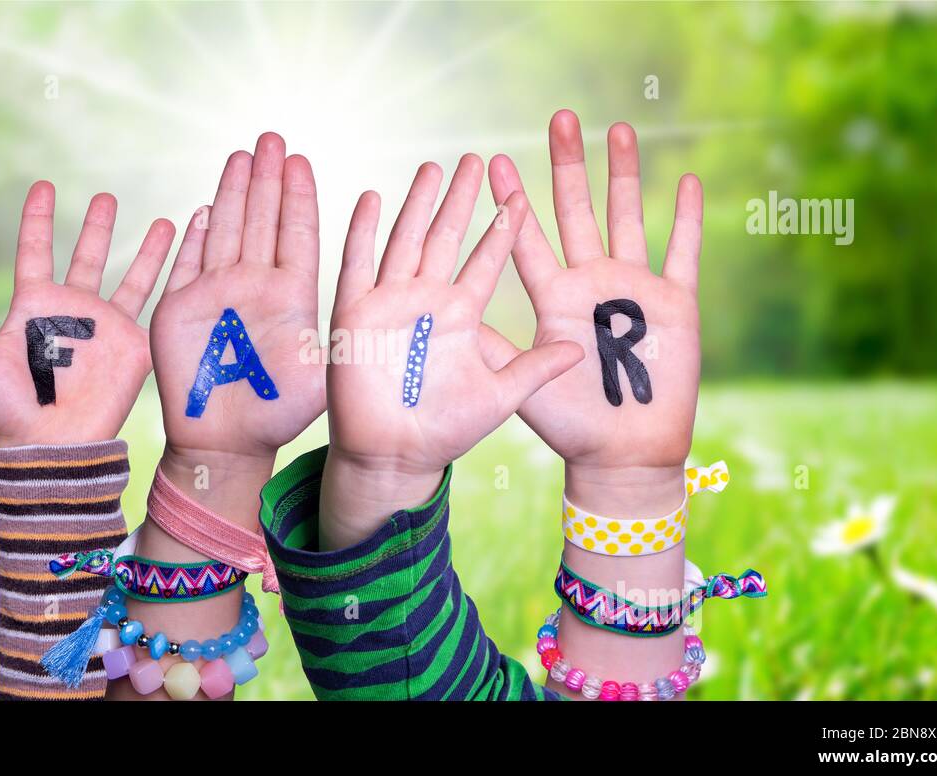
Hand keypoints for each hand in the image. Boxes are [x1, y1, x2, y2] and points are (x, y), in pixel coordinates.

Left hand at [0, 181, 173, 446]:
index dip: (38, 219)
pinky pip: (155, 307)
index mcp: (35, 306)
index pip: (36, 251)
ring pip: (130, 277)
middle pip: (88, 256)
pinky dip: (172, 282)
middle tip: (107, 195)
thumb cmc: (9, 407)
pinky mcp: (133, 346)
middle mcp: (72, 311)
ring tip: (164, 221)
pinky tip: (187, 262)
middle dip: (99, 226)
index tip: (44, 186)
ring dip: (146, 250)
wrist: (53, 446)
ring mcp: (106, 327)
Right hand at [150, 133, 323, 465]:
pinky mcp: (181, 308)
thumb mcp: (321, 372)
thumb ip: (335, 335)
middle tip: (272, 138)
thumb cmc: (278, 412)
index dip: (297, 196)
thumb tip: (357, 297)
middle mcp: (255, 285)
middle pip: (260, 219)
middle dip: (266, 179)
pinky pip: (187, 262)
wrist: (227, 442)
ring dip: (232, 193)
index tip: (301, 160)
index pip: (296, 233)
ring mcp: (217, 293)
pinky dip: (192, 236)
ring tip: (242, 156)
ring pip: (225, 230)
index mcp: (292, 294)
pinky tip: (200, 207)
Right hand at [321, 156, 583, 547]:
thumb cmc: (445, 430)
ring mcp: (391, 303)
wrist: (396, 456)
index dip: (501, 228)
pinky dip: (362, 232)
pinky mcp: (356, 314)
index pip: (485, 260)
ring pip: (405, 240)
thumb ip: (536, 369)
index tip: (519, 195)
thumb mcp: (502, 396)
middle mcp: (427, 300)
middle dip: (460, 199)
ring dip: (418, 205)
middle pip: (445, 237)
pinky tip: (372, 198)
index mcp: (461, 314)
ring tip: (434, 168)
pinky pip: (358, 265)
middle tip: (475, 159)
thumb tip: (580, 350)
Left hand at [483, 111, 702, 508]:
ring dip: (624, 175)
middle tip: (559, 117)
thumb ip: (489, 348)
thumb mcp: (518, 385)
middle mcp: (592, 285)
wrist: (623, 456)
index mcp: (553, 299)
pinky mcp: (676, 305)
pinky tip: (687, 182)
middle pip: (578, 213)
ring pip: (628, 219)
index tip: (494, 162)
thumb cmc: (569, 426)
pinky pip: (683, 253)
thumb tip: (445, 314)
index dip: (513, 202)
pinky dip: (686, 220)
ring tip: (617, 128)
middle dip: (569, 166)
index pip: (527, 240)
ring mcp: (634, 290)